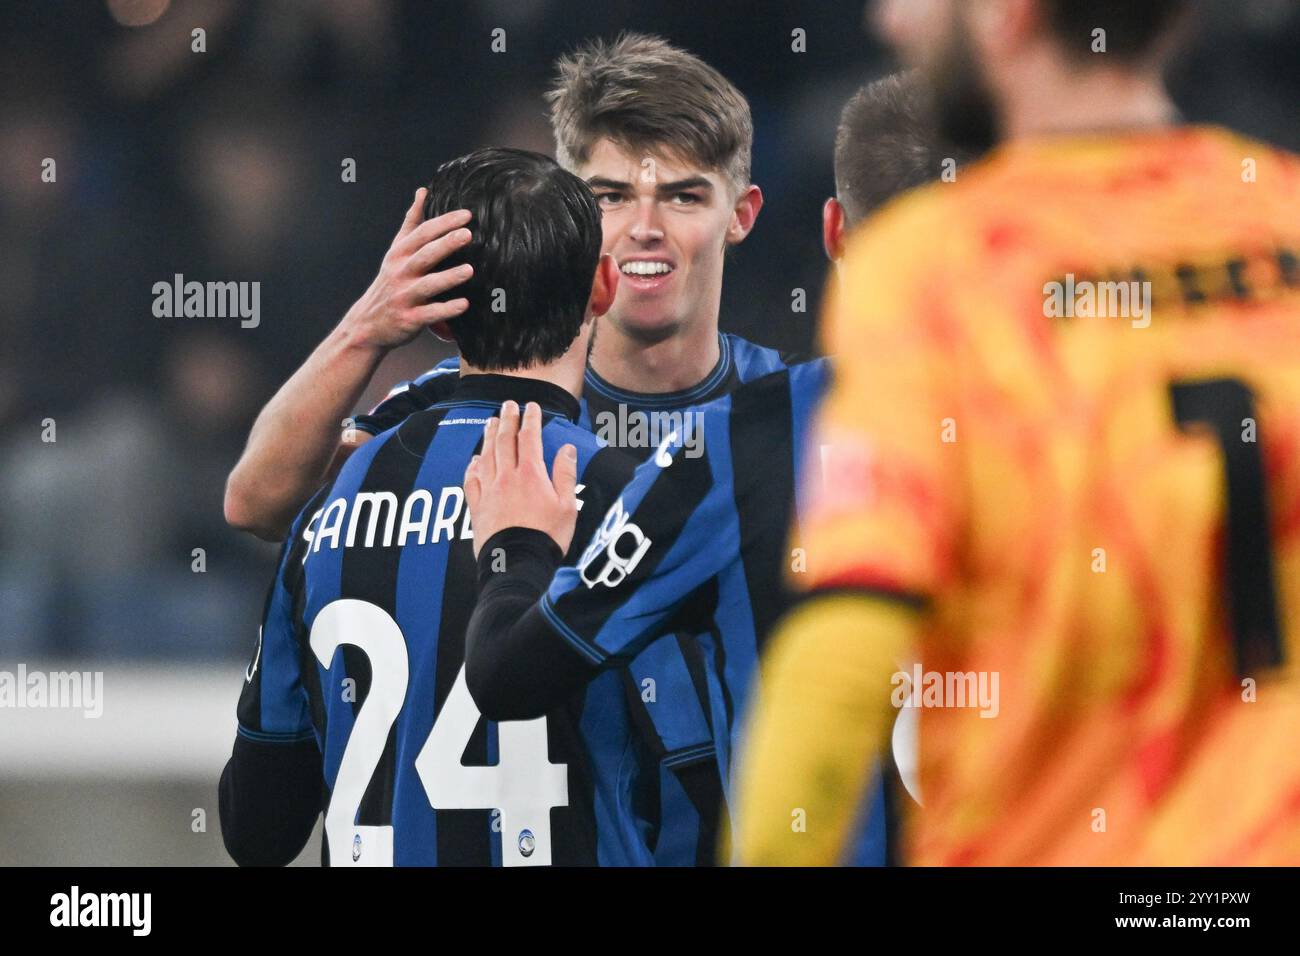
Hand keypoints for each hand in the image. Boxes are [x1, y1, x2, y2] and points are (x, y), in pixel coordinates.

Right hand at [341, 188, 474, 350]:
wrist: (368, 323)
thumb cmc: (390, 282)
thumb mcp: (396, 251)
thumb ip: (411, 222)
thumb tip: (423, 191)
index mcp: (399, 254)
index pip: (423, 233)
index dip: (444, 223)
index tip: (467, 215)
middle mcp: (400, 272)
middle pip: (425, 255)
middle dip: (446, 244)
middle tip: (468, 234)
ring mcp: (404, 296)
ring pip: (428, 285)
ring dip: (449, 277)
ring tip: (470, 270)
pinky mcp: (409, 319)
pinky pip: (430, 314)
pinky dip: (446, 310)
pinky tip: (464, 304)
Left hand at [464, 401, 578, 558]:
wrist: (517, 563)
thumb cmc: (546, 537)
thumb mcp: (567, 506)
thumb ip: (565, 474)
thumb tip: (566, 449)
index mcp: (531, 474)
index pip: (529, 438)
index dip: (530, 419)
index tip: (532, 406)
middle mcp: (506, 477)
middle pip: (504, 441)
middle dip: (507, 420)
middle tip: (508, 405)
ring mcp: (489, 491)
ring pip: (486, 455)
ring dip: (488, 436)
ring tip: (490, 422)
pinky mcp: (478, 506)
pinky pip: (472, 480)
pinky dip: (473, 466)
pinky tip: (474, 460)